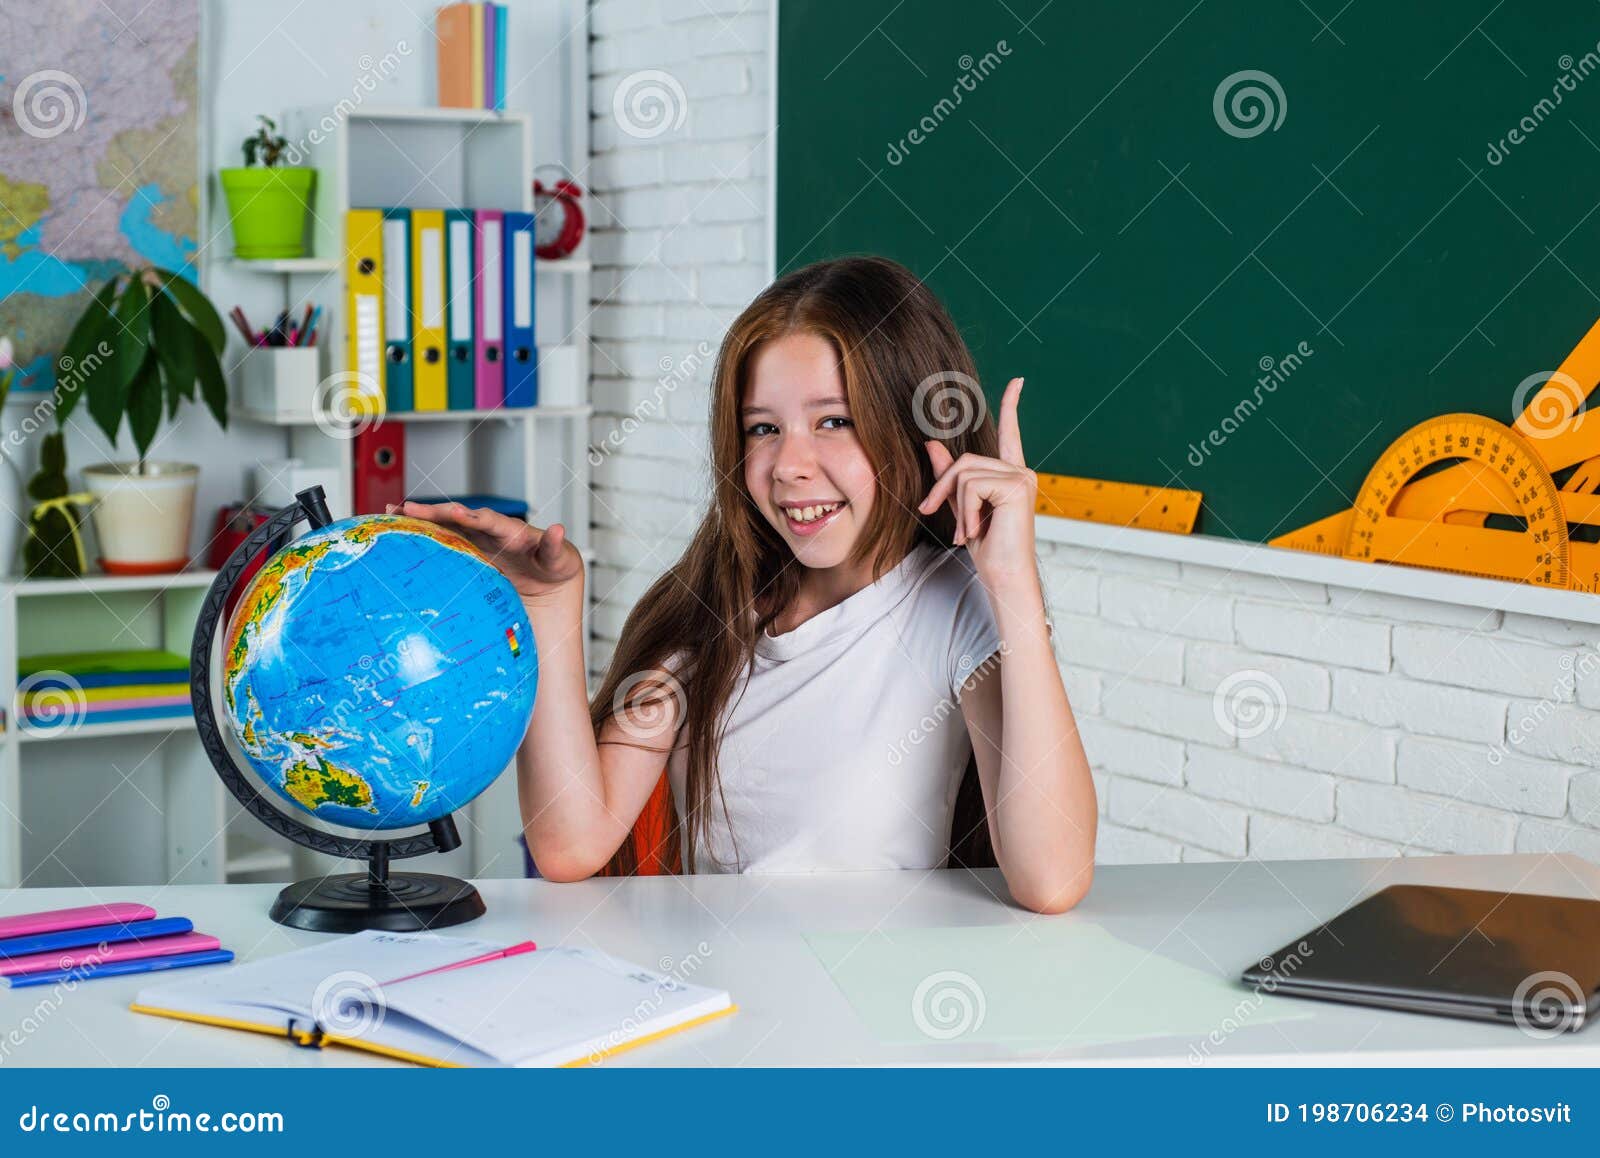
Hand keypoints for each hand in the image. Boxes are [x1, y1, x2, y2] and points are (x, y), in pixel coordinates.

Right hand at [392, 500, 582, 604]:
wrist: (548, 574)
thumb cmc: (554, 565)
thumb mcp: (558, 559)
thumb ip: (554, 547)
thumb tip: (559, 529)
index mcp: (510, 530)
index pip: (489, 520)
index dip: (472, 517)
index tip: (456, 513)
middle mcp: (489, 529)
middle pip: (458, 517)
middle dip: (434, 513)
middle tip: (408, 509)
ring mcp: (475, 538)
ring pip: (445, 525)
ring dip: (420, 518)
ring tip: (392, 511)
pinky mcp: (467, 549)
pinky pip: (442, 538)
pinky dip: (421, 532)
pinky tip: (397, 526)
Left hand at [917, 376, 1037, 587]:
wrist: (1004, 577)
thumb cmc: (988, 548)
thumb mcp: (962, 507)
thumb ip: (949, 476)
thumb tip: (931, 443)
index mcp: (1011, 474)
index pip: (1010, 433)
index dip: (1011, 406)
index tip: (1018, 380)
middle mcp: (1021, 471)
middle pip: (965, 461)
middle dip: (942, 487)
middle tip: (932, 514)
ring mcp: (1022, 477)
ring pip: (964, 473)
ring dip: (954, 505)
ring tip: (964, 532)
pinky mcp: (1016, 487)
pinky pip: (971, 486)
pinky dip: (965, 511)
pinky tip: (974, 531)